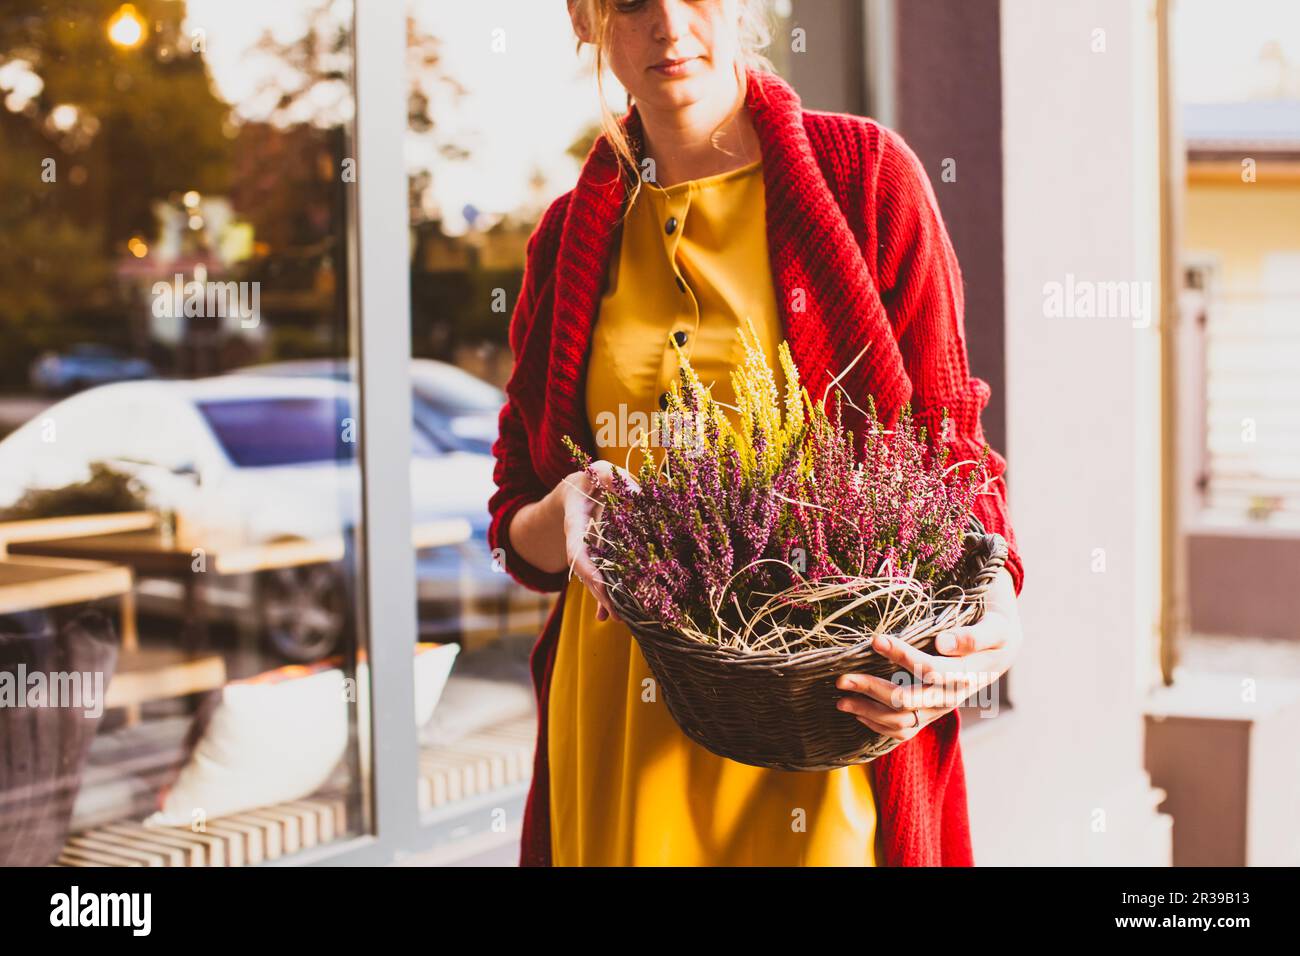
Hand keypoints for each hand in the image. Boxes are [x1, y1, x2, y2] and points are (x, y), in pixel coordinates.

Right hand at [555, 461, 638, 621]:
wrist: (579, 490)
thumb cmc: (591, 480)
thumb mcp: (598, 472)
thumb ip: (611, 478)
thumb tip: (638, 494)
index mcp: (575, 524)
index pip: (578, 551)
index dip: (587, 570)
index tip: (600, 586)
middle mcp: (580, 543)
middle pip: (586, 574)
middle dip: (600, 594)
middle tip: (617, 614)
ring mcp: (590, 552)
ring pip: (595, 580)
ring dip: (605, 600)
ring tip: (620, 619)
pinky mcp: (601, 556)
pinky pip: (604, 577)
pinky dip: (607, 596)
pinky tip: (613, 615)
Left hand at [833, 567, 1021, 740]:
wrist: (1001, 652)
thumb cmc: (994, 633)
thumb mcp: (995, 629)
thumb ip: (972, 636)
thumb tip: (943, 643)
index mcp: (964, 675)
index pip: (928, 669)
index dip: (901, 655)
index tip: (875, 640)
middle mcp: (949, 698)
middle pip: (906, 700)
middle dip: (871, 689)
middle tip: (841, 679)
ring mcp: (938, 709)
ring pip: (901, 721)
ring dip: (869, 713)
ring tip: (841, 701)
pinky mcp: (929, 714)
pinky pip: (903, 730)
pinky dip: (878, 727)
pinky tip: (858, 714)